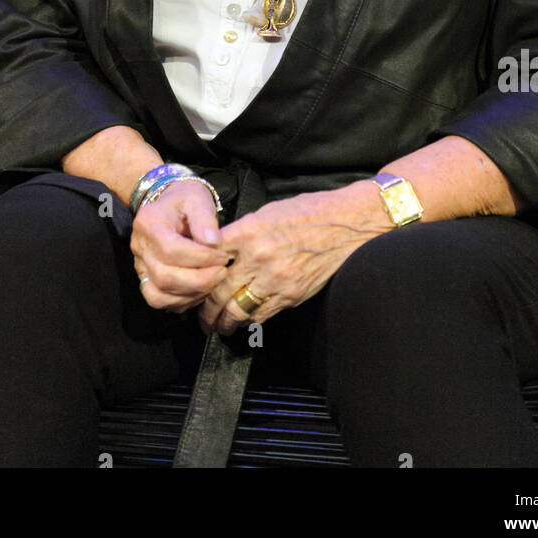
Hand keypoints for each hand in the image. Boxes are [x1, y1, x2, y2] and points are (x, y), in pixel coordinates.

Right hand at [130, 180, 230, 312]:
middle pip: (164, 276)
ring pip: (159, 295)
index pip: (172, 250)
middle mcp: (140, 247)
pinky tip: (200, 289)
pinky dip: (182, 301)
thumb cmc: (184, 199)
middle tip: (222, 271)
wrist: (168, 202)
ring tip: (213, 281)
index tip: (223, 256)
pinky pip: (159, 300)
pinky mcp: (145, 279)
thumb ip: (205, 219)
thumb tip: (213, 242)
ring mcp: (140, 265)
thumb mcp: (197, 198)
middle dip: (199, 280)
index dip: (201, 258)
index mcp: (149, 223)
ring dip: (191, 293)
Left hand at [198, 185, 386, 335]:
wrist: (347, 225)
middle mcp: (259, 257)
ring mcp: (276, 279)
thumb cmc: (309, 211)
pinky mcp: (291, 295)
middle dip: (205, 308)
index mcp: (250, 231)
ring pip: (238, 309)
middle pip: (219, 290)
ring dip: (223, 322)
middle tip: (198, 317)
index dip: (196, 271)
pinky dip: (249, 321)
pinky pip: (262, 315)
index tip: (189, 279)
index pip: (210, 256)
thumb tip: (222, 248)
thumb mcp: (269, 211)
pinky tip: (243, 323)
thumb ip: (243, 230)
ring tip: (216, 326)